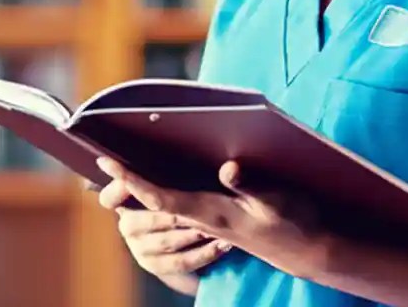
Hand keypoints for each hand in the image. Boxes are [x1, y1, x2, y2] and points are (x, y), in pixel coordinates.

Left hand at [96, 157, 326, 279]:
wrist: (307, 252)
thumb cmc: (294, 225)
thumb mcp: (277, 202)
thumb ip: (252, 186)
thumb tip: (227, 168)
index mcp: (209, 213)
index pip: (158, 197)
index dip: (130, 180)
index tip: (106, 162)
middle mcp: (201, 217)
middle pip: (151, 200)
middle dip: (124, 181)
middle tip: (100, 155)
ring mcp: (206, 219)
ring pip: (161, 202)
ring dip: (137, 185)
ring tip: (114, 161)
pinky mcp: (214, 217)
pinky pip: (177, 203)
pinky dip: (158, 188)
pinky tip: (152, 172)